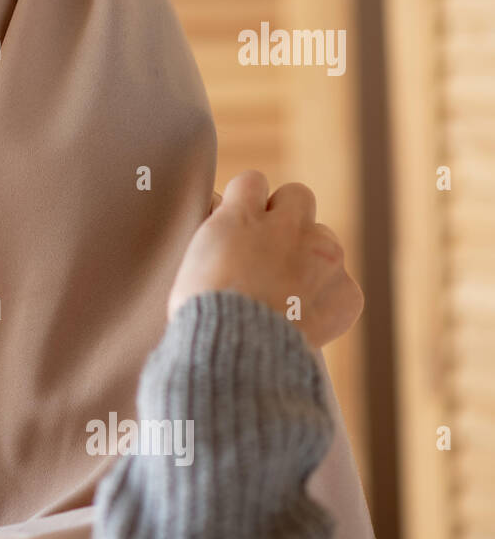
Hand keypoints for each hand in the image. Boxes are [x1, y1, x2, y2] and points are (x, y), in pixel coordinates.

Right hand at [167, 171, 363, 349]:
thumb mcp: (193, 260)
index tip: (239, 221)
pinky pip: (341, 285)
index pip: (252, 181)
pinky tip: (300, 318)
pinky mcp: (346, 294)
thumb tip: (222, 211)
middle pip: (297, 195)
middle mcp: (289, 228)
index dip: (244, 201)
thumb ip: (216, 230)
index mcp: (242, 217)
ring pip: (324, 239)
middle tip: (266, 250)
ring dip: (308, 257)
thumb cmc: (203, 314)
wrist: (237, 357)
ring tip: (283, 294)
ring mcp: (324, 259)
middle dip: (285, 215)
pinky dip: (325, 300)